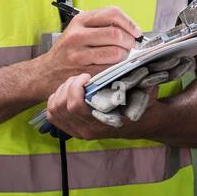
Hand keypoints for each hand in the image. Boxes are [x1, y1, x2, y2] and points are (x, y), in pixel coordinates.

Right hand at [30, 6, 138, 98]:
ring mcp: (78, 55)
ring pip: (115, 53)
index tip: (136, 32)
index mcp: (80, 21)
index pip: (112, 13)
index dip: (130, 23)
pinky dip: (116, 68)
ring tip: (120, 56)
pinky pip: (109, 68)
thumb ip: (102, 25)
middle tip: (131, 46)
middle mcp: (77, 35)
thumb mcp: (79, 29)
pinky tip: (112, 66)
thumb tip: (132, 29)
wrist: (44, 72)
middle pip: (116, 34)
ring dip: (124, 56)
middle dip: (130, 41)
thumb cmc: (67, 50)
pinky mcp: (81, 72)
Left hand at [46, 74, 163, 140]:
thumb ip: (136, 81)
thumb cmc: (141, 105)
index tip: (87, 77)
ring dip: (62, 92)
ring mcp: (79, 131)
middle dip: (68, 86)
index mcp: (102, 122)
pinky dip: (56, 101)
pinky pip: (52, 115)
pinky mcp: (73, 129)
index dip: (76, 87)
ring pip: (54, 109)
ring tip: (75, 84)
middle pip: (62, 105)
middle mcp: (87, 129)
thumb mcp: (144, 91)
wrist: (141, 122)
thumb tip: (134, 65)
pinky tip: (68, 93)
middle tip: (81, 78)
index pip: (76, 106)